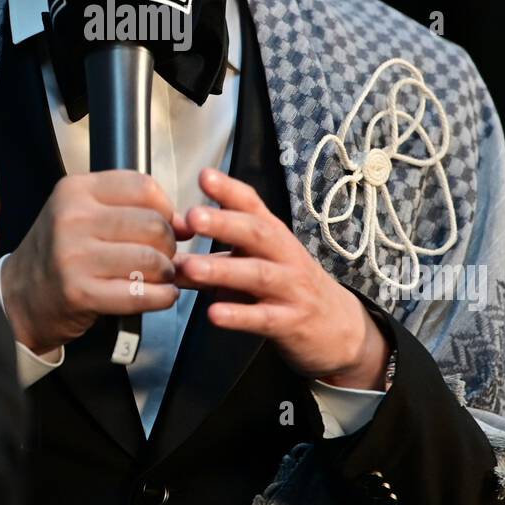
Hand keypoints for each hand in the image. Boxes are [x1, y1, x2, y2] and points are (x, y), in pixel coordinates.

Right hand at [1, 171, 190, 353]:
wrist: (19, 296)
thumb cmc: (59, 254)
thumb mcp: (84, 216)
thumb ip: (132, 211)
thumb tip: (187, 223)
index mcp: (76, 190)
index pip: (144, 187)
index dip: (167, 208)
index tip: (167, 224)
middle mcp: (73, 218)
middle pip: (153, 224)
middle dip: (170, 245)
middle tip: (164, 256)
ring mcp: (74, 256)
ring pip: (151, 259)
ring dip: (168, 273)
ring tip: (161, 277)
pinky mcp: (80, 292)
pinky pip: (140, 293)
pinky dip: (162, 297)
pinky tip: (161, 295)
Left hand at [174, 168, 390, 387]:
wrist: (338, 328)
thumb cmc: (287, 287)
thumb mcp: (255, 265)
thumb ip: (213, 258)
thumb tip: (166, 250)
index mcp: (274, 236)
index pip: (253, 206)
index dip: (230, 190)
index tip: (204, 176)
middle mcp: (285, 256)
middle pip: (257, 233)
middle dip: (225, 223)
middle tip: (193, 217)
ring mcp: (291, 289)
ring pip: (258, 275)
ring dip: (222, 270)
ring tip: (189, 268)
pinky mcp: (291, 323)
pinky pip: (264, 318)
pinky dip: (239, 316)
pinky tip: (214, 314)